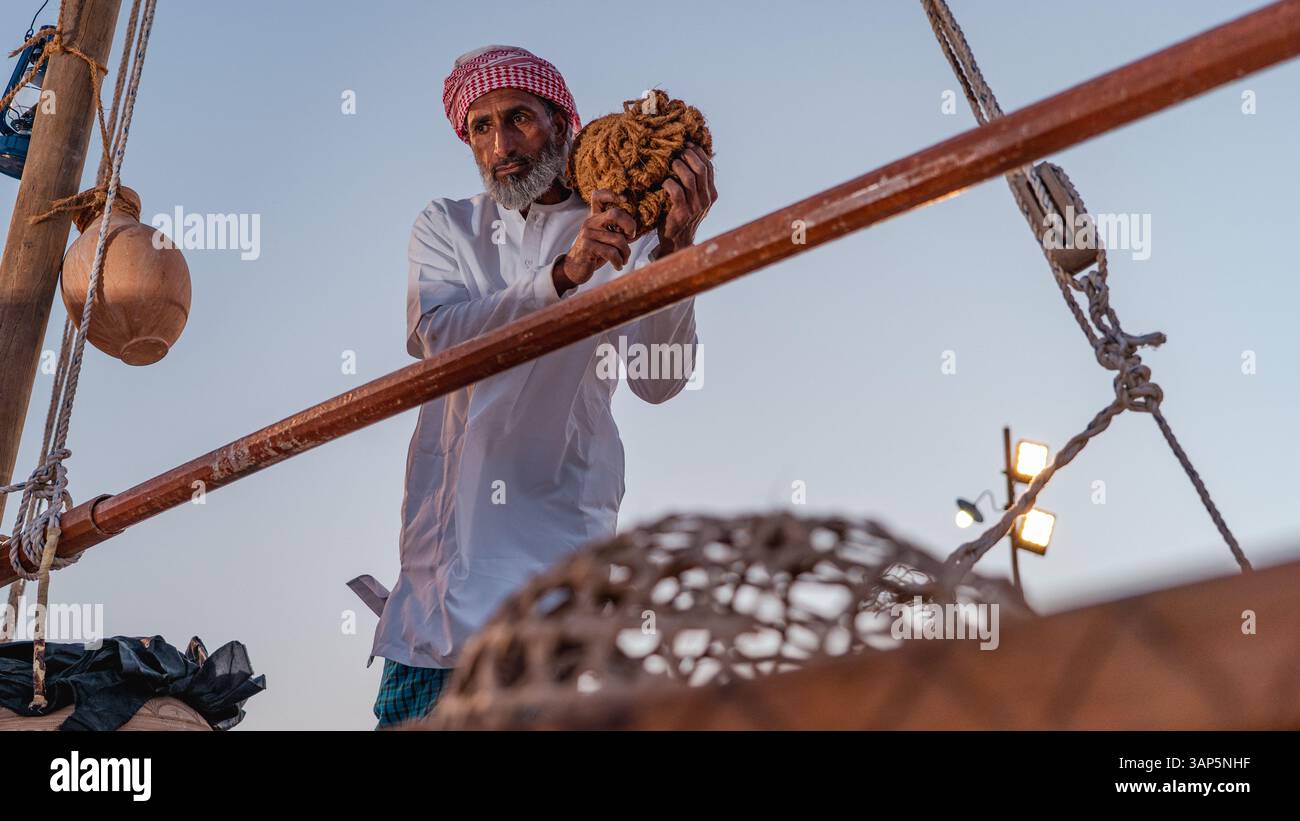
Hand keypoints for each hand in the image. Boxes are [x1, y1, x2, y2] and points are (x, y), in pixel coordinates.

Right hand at [554, 189, 637, 293]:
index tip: (624, 199)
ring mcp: (588, 233)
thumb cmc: (595, 253)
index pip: (598, 197)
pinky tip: (618, 265)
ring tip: (624, 259)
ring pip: (618, 239)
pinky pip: (611, 252)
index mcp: (595, 217)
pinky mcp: (587, 246)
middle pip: (614, 214)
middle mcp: (590, 222)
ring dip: (626, 252)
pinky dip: (619, 261)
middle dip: (630, 225)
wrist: (575, 268)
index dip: (610, 194)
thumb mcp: (607, 240)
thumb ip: (620, 233)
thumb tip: (640, 231)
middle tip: (631, 236)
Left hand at [654, 142, 717, 259]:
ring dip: (679, 166)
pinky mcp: (682, 212)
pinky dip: (669, 182)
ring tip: (671, 162)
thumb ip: (696, 184)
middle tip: (678, 150)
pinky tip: (665, 181)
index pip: (709, 167)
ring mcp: (695, 207)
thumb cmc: (682, 216)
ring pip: (690, 178)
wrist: (677, 242)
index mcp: (712, 194)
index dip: (699, 153)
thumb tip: (689, 157)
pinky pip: (676, 191)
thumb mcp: (695, 200)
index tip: (687, 144)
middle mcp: (706, 200)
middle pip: (701, 169)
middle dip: (689, 155)